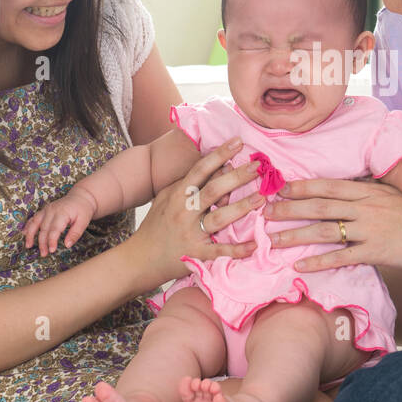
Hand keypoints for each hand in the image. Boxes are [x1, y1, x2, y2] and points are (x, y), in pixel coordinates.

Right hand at [24, 187, 96, 256]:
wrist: (81, 197)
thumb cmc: (83, 210)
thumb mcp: (84, 222)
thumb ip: (75, 234)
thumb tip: (67, 245)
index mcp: (62, 213)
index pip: (54, 230)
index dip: (51, 241)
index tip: (51, 251)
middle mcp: (52, 210)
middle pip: (44, 229)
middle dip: (42, 242)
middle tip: (43, 254)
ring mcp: (46, 209)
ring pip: (35, 222)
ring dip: (30, 235)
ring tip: (28, 246)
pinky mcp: (44, 210)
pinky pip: (34, 218)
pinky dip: (28, 225)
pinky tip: (24, 233)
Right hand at [132, 137, 263, 282]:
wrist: (139, 259)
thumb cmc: (157, 225)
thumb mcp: (167, 198)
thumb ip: (189, 182)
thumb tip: (221, 165)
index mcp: (177, 195)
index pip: (200, 170)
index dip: (219, 155)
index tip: (238, 142)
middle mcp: (183, 212)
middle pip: (212, 190)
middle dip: (236, 177)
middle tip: (257, 167)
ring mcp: (189, 233)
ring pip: (218, 218)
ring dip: (241, 207)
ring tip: (261, 198)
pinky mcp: (195, 255)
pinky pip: (219, 251)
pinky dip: (237, 249)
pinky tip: (254, 245)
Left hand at [263, 177, 401, 274]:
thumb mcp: (396, 196)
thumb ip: (372, 195)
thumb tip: (352, 193)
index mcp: (370, 190)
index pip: (328, 186)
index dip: (302, 187)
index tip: (280, 189)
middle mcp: (366, 206)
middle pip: (319, 205)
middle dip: (289, 209)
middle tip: (263, 213)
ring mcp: (371, 229)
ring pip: (325, 230)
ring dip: (296, 235)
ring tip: (272, 241)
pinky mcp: (377, 252)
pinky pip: (342, 257)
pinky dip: (318, 262)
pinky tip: (300, 267)